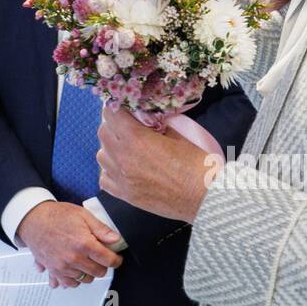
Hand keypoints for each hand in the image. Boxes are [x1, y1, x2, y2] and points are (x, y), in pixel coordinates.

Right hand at [15, 202, 121, 288]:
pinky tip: (74, 269)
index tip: (116, 258)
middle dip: (103, 265)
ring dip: (89, 272)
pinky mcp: (54, 271)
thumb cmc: (56, 215)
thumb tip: (116, 239)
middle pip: (98, 272)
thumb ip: (101, 229)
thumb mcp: (83, 215)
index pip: (108, 260)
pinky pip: (69, 284)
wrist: (33, 219)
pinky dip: (74, 279)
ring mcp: (63, 267)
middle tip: (99, 256)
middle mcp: (74, 258)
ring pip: (85, 280)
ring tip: (86, 261)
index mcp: (84, 244)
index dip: (116, 260)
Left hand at [97, 108, 218, 222]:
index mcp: (136, 139)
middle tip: (127, 126)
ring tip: (126, 148)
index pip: (111, 114)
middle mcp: (123, 158)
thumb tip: (146, 118)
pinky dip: (110, 171)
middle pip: (103, 132)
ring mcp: (122, 178)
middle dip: (113, 125)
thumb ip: (156, 124)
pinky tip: (124, 169)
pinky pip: (105, 179)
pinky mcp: (126, 195)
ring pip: (101, 156)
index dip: (116, 107)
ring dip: (110, 148)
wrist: (205, 198)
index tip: (122, 107)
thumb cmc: (197, 165)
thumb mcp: (178, 134)